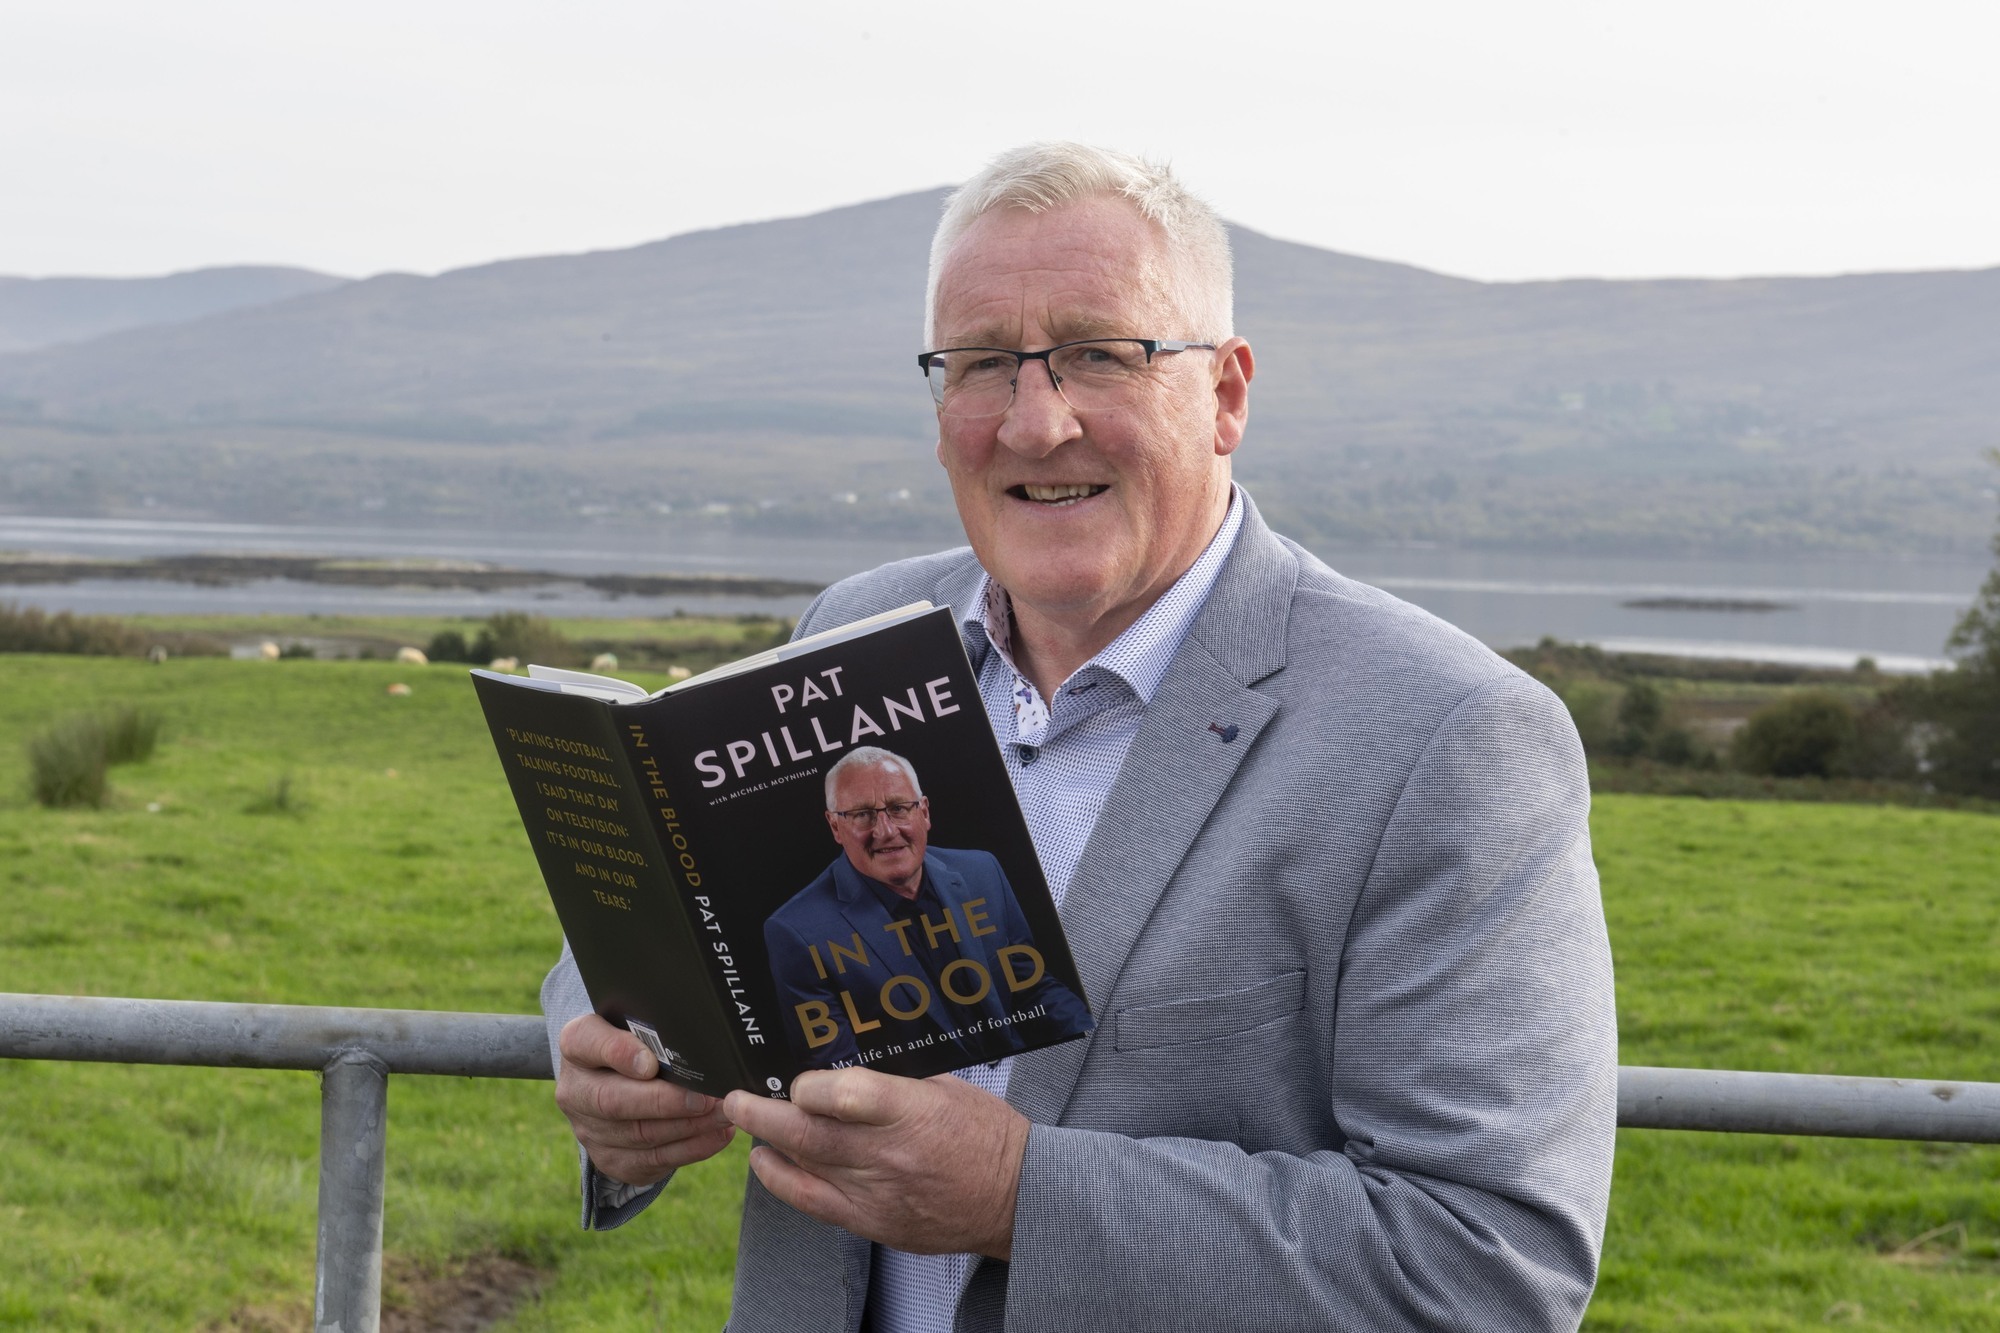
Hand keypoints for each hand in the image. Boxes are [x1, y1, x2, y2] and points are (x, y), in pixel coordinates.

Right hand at [555, 1013, 734, 1186]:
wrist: (617, 1082)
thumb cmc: (636, 1044)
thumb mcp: (636, 1025)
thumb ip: (654, 1029)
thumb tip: (697, 1037)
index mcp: (577, 1045)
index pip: (586, 1042)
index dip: (618, 1053)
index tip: (650, 1064)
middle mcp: (574, 1091)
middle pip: (614, 1102)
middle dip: (666, 1103)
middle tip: (707, 1098)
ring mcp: (589, 1130)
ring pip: (640, 1135)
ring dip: (688, 1127)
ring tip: (724, 1114)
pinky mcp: (610, 1160)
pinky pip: (653, 1160)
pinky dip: (691, 1149)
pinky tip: (717, 1135)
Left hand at [723, 1068, 1028, 1258]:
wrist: (1015, 1197)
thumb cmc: (986, 1135)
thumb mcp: (946, 1087)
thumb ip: (895, 1078)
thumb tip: (847, 1062)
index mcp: (912, 1111)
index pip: (844, 1096)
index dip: (809, 1086)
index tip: (797, 1078)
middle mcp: (888, 1154)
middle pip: (809, 1133)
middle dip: (763, 1112)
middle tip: (737, 1097)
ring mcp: (877, 1194)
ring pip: (804, 1167)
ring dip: (767, 1142)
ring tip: (744, 1120)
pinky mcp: (873, 1223)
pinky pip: (815, 1203)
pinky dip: (783, 1182)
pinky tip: (766, 1163)